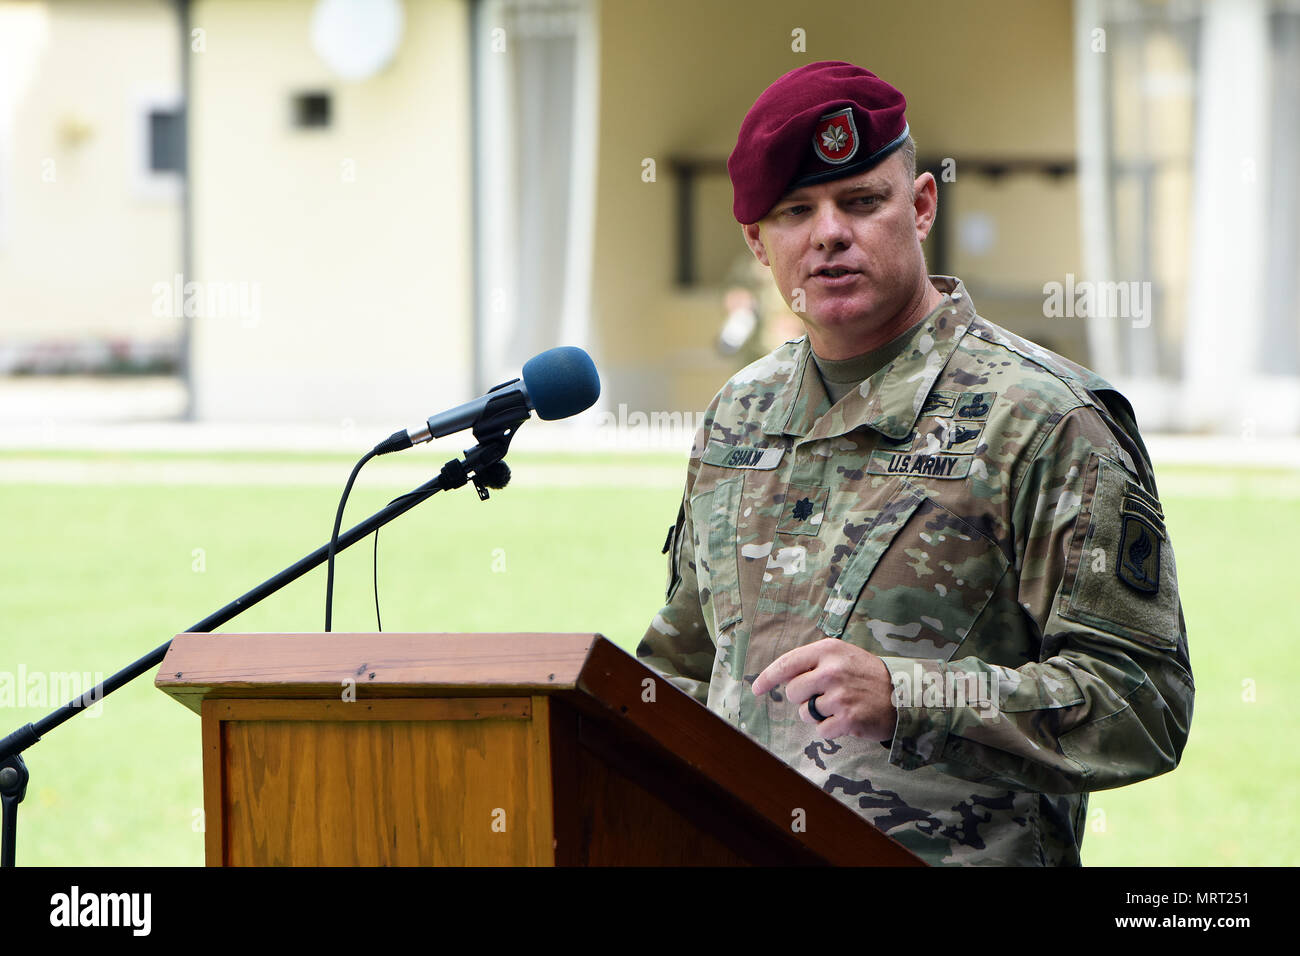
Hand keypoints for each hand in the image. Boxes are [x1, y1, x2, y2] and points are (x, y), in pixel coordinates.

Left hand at [750, 638, 897, 740]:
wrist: (904, 694)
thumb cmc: (866, 675)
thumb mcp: (842, 656)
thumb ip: (812, 662)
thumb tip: (779, 677)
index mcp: (828, 650)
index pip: (787, 663)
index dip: (767, 678)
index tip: (755, 689)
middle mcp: (832, 670)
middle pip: (794, 692)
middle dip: (804, 698)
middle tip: (826, 696)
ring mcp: (840, 695)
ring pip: (806, 713)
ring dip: (819, 715)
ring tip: (842, 706)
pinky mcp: (848, 718)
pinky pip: (821, 730)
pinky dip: (831, 729)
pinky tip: (848, 719)